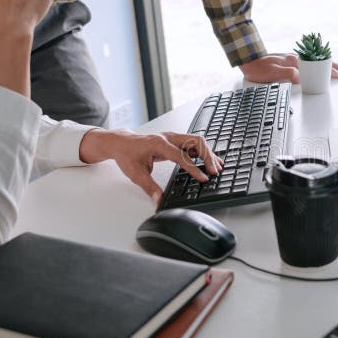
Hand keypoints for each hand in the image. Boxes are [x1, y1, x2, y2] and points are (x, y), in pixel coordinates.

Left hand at [79, 129, 222, 203]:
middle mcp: (168, 137)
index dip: (193, 168)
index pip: (181, 155)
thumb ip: (149, 187)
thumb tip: (159, 200)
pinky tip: (210, 160)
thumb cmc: (126, 155)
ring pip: (197, 140)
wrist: (121, 143)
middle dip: (207, 156)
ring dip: (208, 152)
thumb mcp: (136, 174)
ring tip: (216, 166)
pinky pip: (193, 143)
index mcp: (158, 144)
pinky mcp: (174, 140)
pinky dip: (203, 151)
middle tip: (214, 171)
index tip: (203, 178)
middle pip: (195, 141)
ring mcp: (172, 137)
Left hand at [239, 54, 337, 83]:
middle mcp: (295, 58)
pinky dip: (316, 64)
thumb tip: (301, 77)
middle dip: (332, 67)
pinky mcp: (288, 60)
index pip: (316, 65)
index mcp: (294, 61)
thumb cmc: (258, 67)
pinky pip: (308, 61)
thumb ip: (287, 74)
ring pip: (314, 61)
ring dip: (325, 65)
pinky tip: (317, 67)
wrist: (247, 59)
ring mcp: (292, 58)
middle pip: (318, 61)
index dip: (329, 70)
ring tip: (334, 70)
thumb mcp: (271, 72)